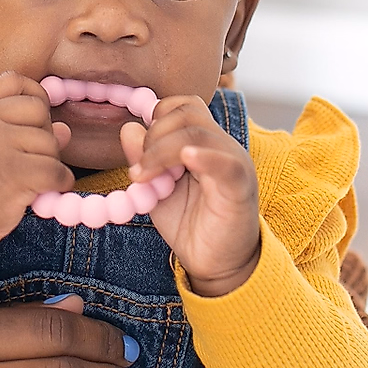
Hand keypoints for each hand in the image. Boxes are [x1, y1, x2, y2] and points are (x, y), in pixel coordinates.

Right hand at [0, 72, 72, 284]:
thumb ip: (16, 129)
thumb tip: (64, 129)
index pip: (14, 80)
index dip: (35, 94)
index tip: (37, 118)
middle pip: (38, 108)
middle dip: (44, 133)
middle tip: (34, 157)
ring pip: (49, 141)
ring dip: (51, 162)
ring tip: (34, 179)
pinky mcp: (12, 172)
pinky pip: (55, 169)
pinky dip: (60, 181)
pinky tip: (47, 190)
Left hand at [119, 97, 260, 296]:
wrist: (216, 263)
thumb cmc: (188, 221)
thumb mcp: (155, 186)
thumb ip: (142, 158)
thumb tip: (128, 128)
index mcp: (202, 141)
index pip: (181, 105)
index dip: (155, 117)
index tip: (138, 147)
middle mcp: (220, 145)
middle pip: (186, 112)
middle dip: (153, 135)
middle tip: (138, 169)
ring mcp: (232, 163)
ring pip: (198, 133)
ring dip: (161, 151)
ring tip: (145, 178)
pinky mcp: (239, 187)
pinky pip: (225, 163)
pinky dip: (203, 156)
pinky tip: (187, 159)